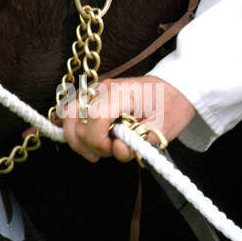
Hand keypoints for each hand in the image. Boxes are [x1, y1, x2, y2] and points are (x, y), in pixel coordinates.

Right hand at [58, 75, 196, 163]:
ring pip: (67, 117)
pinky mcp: (92, 97)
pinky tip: (93, 142)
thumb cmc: (170, 108)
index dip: (98, 140)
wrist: (174, 89)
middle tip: (108, 152)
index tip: (111, 150)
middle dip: (87, 143)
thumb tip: (116, 148)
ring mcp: (95, 91)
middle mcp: (103, 89)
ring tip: (101, 149)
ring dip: (79, 140)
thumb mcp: (161, 130)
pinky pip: (73, 114)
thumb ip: (137, 142)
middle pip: (73, 118)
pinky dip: (78, 131)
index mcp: (123, 93)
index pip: (94, 116)